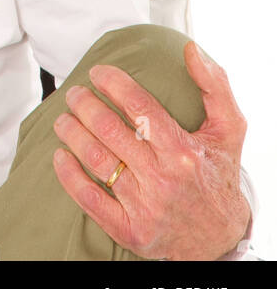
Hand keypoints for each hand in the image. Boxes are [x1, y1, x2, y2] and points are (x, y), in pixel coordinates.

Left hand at [51, 42, 249, 259]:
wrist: (221, 238)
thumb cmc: (218, 174)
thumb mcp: (229, 130)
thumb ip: (215, 86)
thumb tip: (190, 49)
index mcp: (183, 151)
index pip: (138, 106)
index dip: (112, 83)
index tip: (97, 72)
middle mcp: (163, 179)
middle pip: (109, 130)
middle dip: (84, 105)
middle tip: (74, 93)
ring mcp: (145, 207)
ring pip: (96, 161)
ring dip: (72, 134)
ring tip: (63, 119)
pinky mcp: (130, 231)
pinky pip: (90, 200)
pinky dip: (69, 176)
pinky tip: (60, 156)